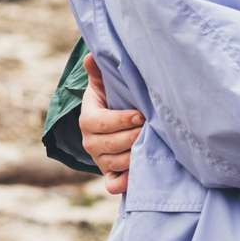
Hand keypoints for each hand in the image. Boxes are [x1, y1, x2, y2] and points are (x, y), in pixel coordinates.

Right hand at [80, 53, 142, 195]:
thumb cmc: (112, 97)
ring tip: (151, 144)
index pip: (99, 123)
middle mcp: (90, 142)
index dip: (120, 120)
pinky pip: (113, 184)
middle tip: (151, 129)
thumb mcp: (106, 83)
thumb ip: (99, 72)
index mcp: (88, 120)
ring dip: (134, 156)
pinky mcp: (109, 173)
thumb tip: (91, 56)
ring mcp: (100, 160)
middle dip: (132, 137)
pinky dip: (123, 183)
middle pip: (110, 145)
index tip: (141, 115)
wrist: (114, 120)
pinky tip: (137, 176)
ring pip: (115, 163)